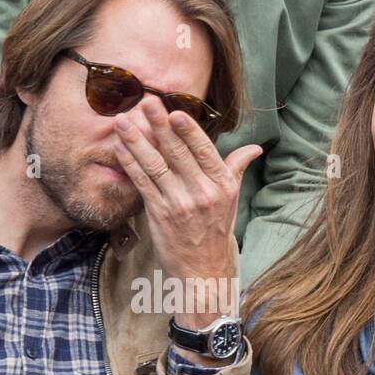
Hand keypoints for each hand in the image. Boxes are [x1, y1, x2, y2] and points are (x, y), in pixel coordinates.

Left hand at [111, 96, 261, 324]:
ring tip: (122, 122)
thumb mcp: (232, 199)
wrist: (204, 272)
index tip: (176, 111)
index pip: (205, 151)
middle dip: (159, 126)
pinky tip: (120, 148)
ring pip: (155, 166)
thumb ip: (236, 169)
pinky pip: (143, 184)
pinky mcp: (159, 215)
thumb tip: (254, 148)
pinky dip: (130, 164)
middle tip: (145, 103)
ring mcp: (179, 205)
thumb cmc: (217, 232)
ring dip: (136, 142)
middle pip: (177, 154)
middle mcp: (202, 194)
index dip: (189, 131)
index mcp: (222, 186)